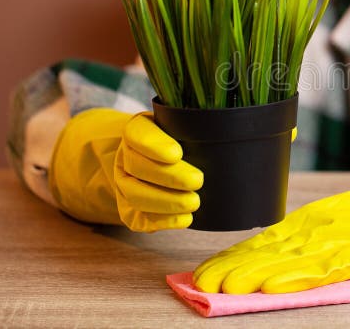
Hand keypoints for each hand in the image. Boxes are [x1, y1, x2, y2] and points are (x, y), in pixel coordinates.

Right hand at [49, 108, 202, 231]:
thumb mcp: (182, 129)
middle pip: (138, 167)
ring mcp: (124, 184)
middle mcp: (125, 157)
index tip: (176, 154)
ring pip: (135, 195)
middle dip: (170, 176)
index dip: (154, 145)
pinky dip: (163, 221)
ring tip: (194, 202)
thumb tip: (225, 134)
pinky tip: (185, 218)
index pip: (138, 134)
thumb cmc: (178, 143)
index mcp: (137, 130)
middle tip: (197, 180)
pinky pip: (139, 219)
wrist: (155, 164)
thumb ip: (194, 130)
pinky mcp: (129, 210)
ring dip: (166, 201)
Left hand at [192, 141, 349, 293]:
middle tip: (201, 288)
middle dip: (239, 269)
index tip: (210, 275)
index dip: (241, 259)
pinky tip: (275, 287)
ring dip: (259, 276)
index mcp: (331, 217)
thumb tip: (284, 257)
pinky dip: (302, 277)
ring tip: (224, 291)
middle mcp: (338, 224)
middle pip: (278, 250)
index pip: (276, 240)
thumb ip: (328, 237)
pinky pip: (335, 267)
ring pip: (298, 259)